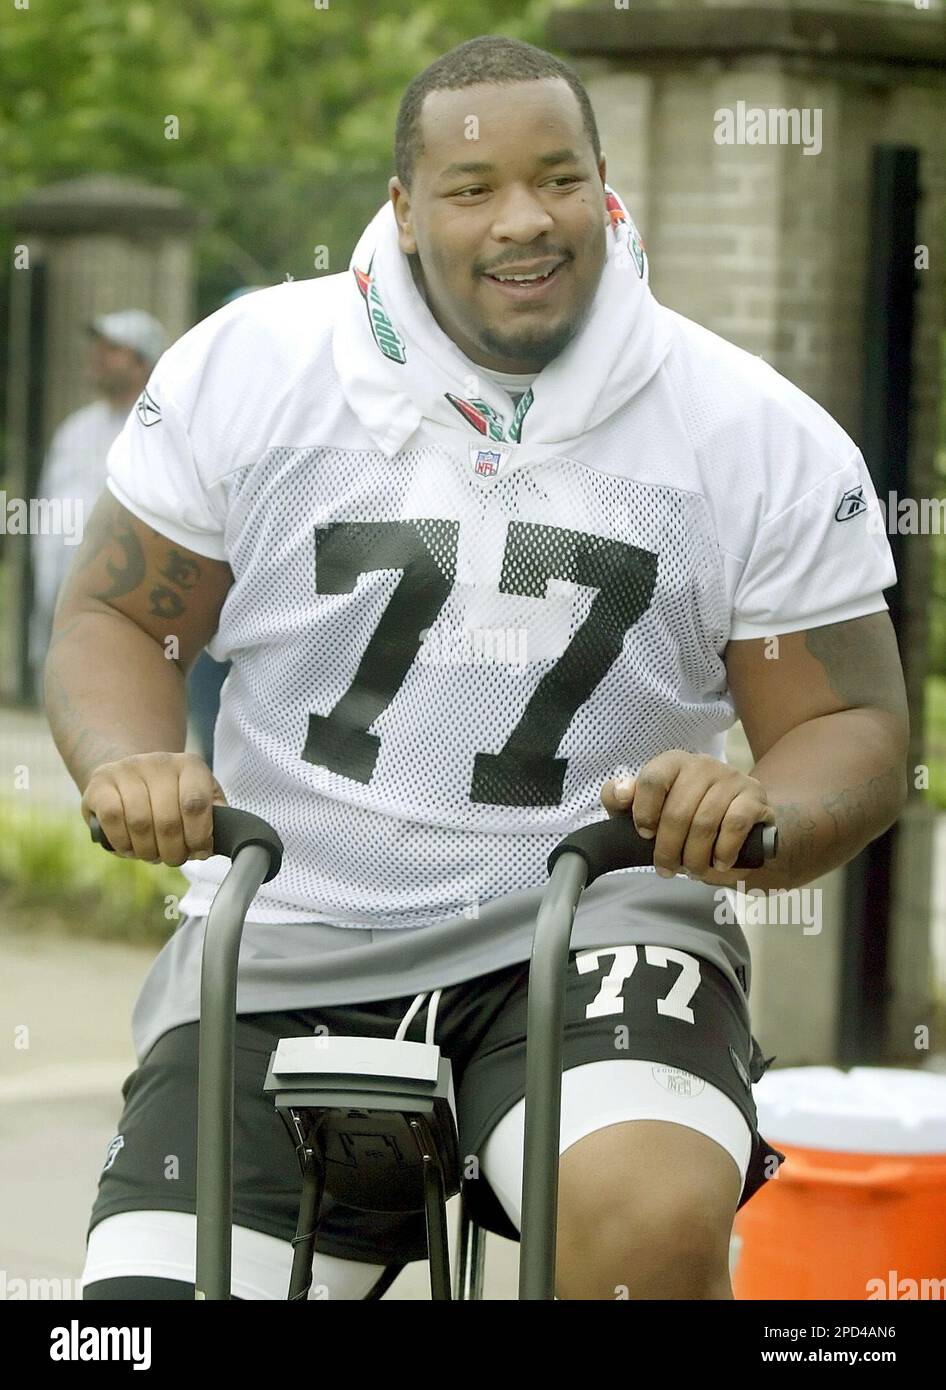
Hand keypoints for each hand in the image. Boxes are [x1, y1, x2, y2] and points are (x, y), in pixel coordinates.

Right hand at [81, 751, 227, 866]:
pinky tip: (130, 846)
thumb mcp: (200, 799)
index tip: (199, 851)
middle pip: (168, 820)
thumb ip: (215, 816)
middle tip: (173, 858)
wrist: (132, 776)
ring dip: (148, 850)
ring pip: (140, 823)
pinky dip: (123, 843)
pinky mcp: (100, 782)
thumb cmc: (172, 796)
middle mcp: (159, 761)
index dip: (198, 836)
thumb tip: (223, 837)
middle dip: (173, 851)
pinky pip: (113, 819)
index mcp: (190, 765)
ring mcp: (127, 769)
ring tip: (152, 853)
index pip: (196, 804)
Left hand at [600, 749, 776, 885]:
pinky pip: (735, 825)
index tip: (645, 835)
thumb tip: (621, 792)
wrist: (738, 818)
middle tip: (666, 869)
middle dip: (668, 849)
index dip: (644, 813)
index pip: (652, 780)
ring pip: (704, 823)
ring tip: (692, 870)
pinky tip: (718, 862)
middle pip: (677, 811)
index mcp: (673, 762)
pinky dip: (723, 850)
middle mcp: (702, 764)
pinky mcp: (754, 797)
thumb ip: (620, 798)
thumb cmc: (685, 814)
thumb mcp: (646, 807)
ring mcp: (731, 778)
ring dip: (695, 856)